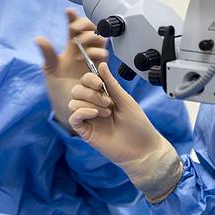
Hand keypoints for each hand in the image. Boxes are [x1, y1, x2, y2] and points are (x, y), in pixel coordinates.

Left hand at [35, 9, 108, 125]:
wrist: (68, 106)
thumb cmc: (59, 87)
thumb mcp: (50, 68)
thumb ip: (47, 53)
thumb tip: (39, 38)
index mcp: (72, 47)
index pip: (75, 28)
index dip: (73, 18)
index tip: (69, 11)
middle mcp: (85, 51)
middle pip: (91, 30)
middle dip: (85, 26)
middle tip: (75, 29)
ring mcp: (94, 60)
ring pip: (100, 41)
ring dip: (93, 39)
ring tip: (83, 43)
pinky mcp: (100, 71)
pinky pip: (105, 58)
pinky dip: (100, 53)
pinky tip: (94, 56)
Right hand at [69, 62, 180, 201]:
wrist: (141, 149)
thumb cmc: (137, 126)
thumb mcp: (125, 100)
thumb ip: (111, 84)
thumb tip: (101, 65)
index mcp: (104, 96)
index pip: (87, 81)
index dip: (89, 78)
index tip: (99, 83)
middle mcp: (94, 106)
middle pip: (77, 89)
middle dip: (91, 92)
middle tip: (108, 102)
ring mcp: (89, 118)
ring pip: (73, 102)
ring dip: (89, 103)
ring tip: (106, 112)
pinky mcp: (86, 131)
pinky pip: (73, 118)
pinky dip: (81, 112)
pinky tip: (95, 114)